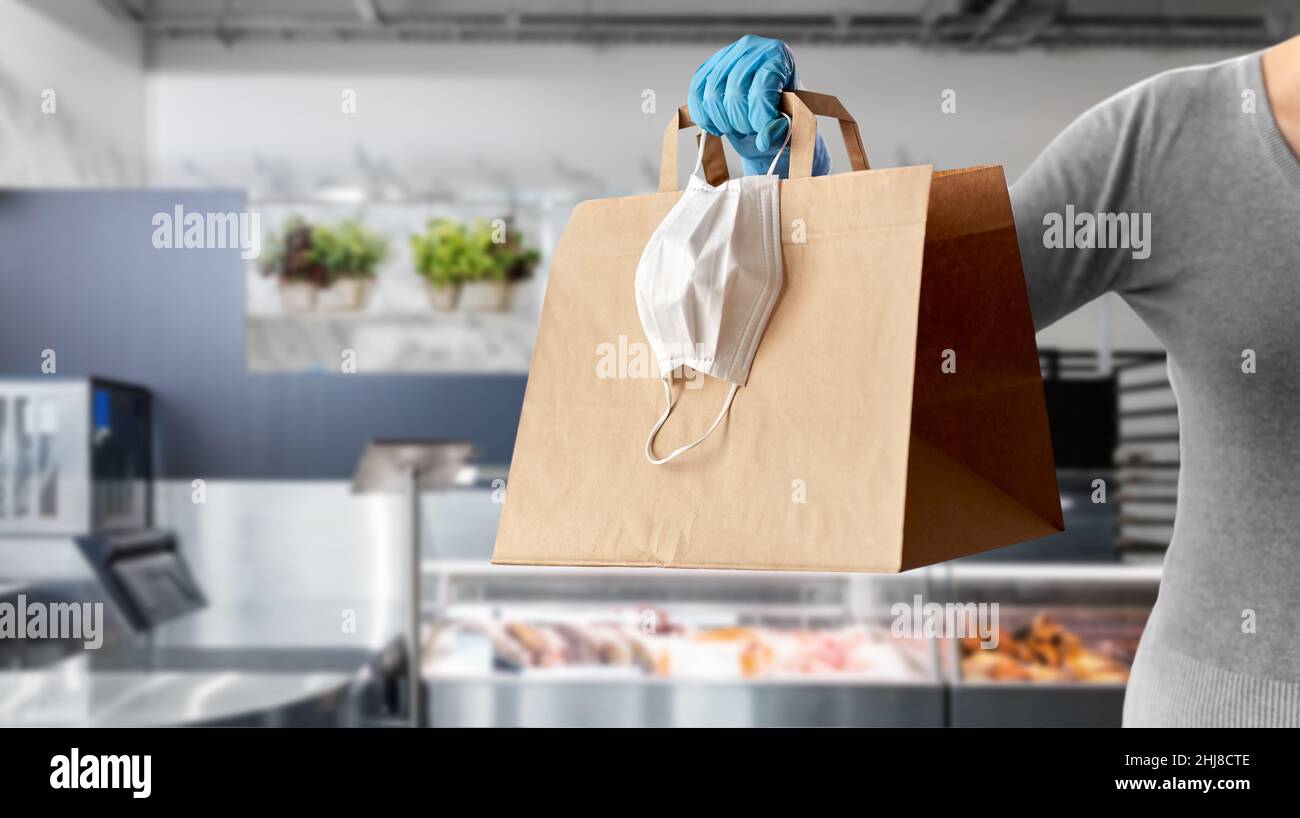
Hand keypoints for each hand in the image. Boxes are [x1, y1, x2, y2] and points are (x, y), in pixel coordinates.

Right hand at [688, 35, 829, 177]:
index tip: (765, 135)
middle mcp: (750, 48)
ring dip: (724, 122)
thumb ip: (780, 130)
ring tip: (737, 127)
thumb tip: (764, 139)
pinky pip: (695, 95)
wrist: (767, 108)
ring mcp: (724, 56)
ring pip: (712, 97)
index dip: (760, 119)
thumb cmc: (782, 112)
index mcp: (777, 55)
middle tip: (750, 130)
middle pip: (734, 94)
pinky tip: (718, 126)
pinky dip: (704, 117)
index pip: (761, 91)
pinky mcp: (706, 69)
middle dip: (741, 123)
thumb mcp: (791, 122)